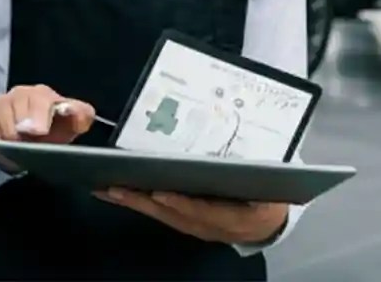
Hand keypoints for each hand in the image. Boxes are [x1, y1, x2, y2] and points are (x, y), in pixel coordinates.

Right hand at [0, 85, 95, 172]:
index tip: (35, 131)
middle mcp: (8, 100)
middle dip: (14, 133)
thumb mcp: (75, 121)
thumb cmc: (56, 127)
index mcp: (34, 95)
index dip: (35, 116)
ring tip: (7, 159)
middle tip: (23, 150)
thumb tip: (70, 111)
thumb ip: (80, 114)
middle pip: (4, 111)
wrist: (36, 134)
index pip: (33, 100)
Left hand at [94, 188, 287, 245]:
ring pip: (162, 216)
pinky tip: (122, 194)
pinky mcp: (186, 223)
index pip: (205, 212)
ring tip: (109, 188)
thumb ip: (254, 175)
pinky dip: (140, 204)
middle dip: (143, 202)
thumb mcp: (270, 188)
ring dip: (135, 203)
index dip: (183, 204)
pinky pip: (161, 214)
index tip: (161, 193)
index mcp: (236, 218)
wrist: (268, 224)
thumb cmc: (269, 199)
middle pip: (173, 215)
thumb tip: (233, 153)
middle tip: (116, 188)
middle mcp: (211, 227)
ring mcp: (197, 227)